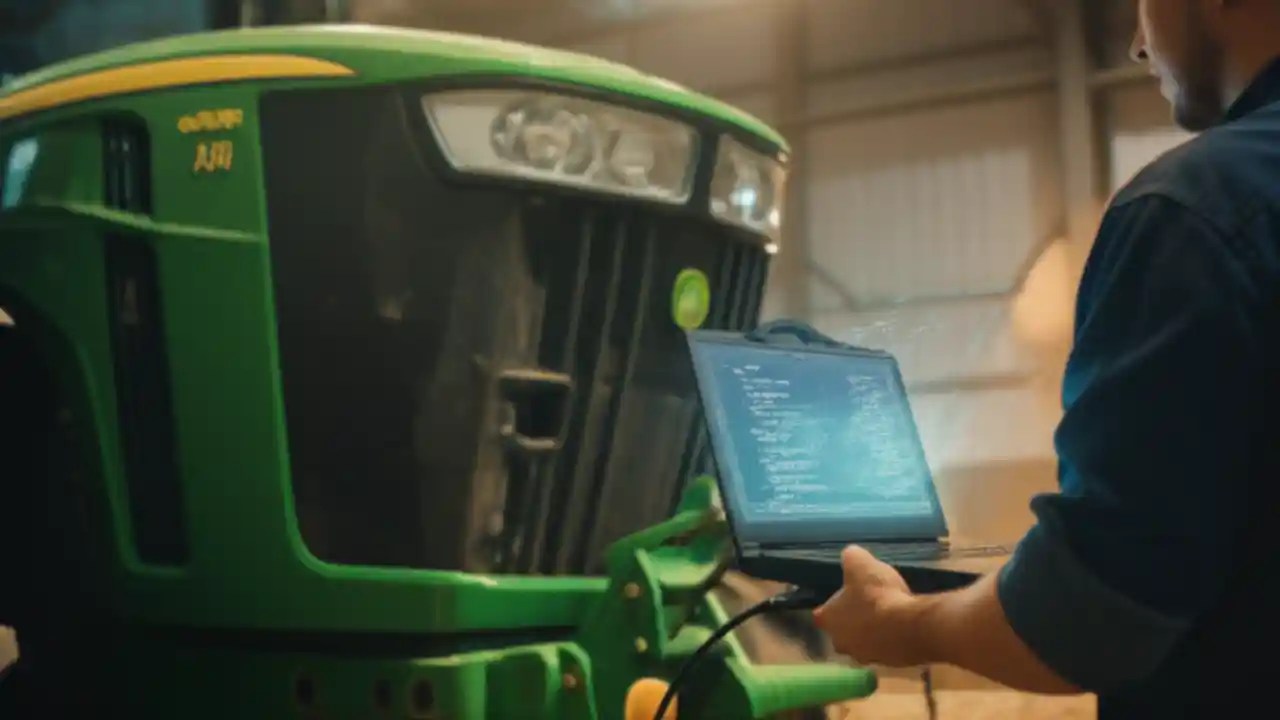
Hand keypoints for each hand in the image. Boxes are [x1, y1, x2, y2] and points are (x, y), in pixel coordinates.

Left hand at [812, 545, 922, 666]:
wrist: (910, 627)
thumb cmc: (877, 596)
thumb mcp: (860, 563)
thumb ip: (851, 557)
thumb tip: (850, 554)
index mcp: (828, 621)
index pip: (821, 614)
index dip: (832, 604)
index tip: (844, 595)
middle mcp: (842, 644)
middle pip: (842, 632)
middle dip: (852, 621)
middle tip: (867, 604)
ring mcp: (865, 657)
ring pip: (864, 643)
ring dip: (872, 632)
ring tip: (888, 615)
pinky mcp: (889, 664)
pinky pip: (885, 650)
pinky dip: (891, 640)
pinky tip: (902, 626)